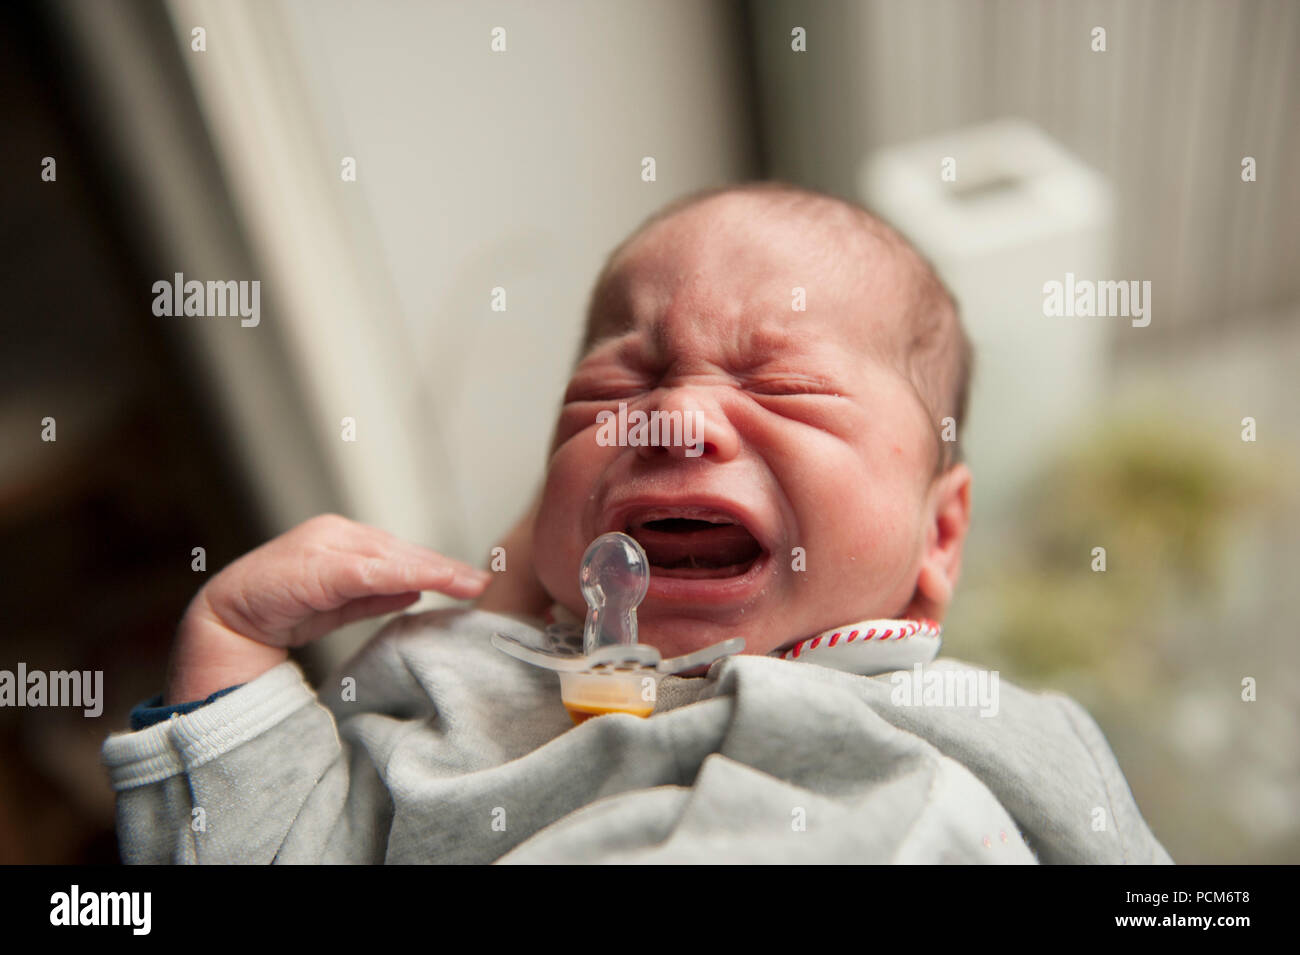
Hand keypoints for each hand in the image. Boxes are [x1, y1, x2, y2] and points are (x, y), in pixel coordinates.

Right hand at [164, 514, 490, 703]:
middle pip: (403, 552)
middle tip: (482, 583)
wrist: (228, 624)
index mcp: (343, 540)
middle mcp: (337, 534)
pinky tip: (428, 582)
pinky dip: (402, 575)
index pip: (400, 553)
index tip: (474, 581)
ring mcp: (325, 545)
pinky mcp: (316, 565)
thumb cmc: (280, 611)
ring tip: (468, 584)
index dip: (439, 567)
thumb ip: (377, 594)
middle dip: (444, 568)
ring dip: (433, 570)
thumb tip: (418, 588)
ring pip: (391, 558)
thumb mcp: (340, 604)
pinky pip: (368, 572)